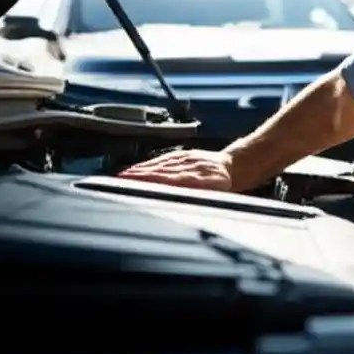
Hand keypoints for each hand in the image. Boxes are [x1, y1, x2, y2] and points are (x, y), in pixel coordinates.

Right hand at [116, 148, 235, 190]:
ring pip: (158, 166)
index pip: (172, 180)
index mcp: (202, 179)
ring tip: (119, 178)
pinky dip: (145, 166)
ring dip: (138, 172)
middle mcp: (192, 167)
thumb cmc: (226, 186)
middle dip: (139, 177)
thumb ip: (199, 197)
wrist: (236, 165)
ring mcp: (186, 159)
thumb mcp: (218, 195)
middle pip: (160, 172)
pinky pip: (160, 161)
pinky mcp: (182, 155)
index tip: (135, 185)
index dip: (153, 181)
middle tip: (117, 182)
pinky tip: (132, 171)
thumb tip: (177, 198)